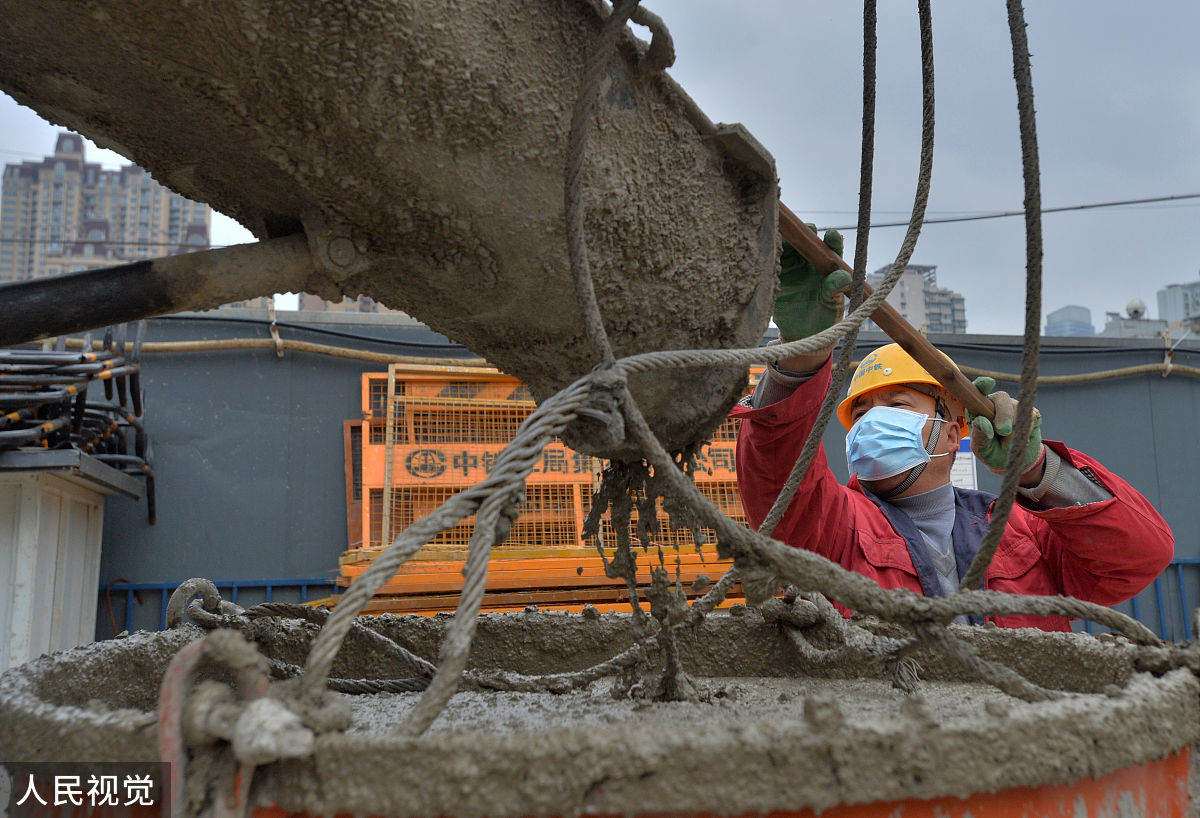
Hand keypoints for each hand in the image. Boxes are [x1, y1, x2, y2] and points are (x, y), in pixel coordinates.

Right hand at [774, 226, 851, 341]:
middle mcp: (810, 263)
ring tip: (782, 233)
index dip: (831, 239)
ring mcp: (792, 267)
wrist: (801, 335)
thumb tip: (843, 276)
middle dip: (805, 233)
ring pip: (787, 247)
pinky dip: (769, 252)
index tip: (830, 234)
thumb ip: (835, 290)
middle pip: (806, 242)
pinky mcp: (776, 275)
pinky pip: (772, 260)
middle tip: (805, 230)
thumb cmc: (823, 319)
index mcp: (827, 267)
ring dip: (785, 239)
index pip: (830, 248)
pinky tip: (766, 245)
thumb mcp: (831, 306)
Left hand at [966, 377, 1043, 476]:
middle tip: (1003, 432)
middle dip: (1004, 414)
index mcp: (978, 408)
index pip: (978, 390)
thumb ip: (980, 436)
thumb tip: (982, 421)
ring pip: (1017, 407)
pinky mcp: (1030, 412)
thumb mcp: (982, 449)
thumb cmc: (992, 452)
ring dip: (1013, 429)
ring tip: (1006, 443)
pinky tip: (1020, 439)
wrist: (1015, 460)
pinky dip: (1025, 430)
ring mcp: (1013, 406)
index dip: (983, 384)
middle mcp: (995, 403)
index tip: (988, 383)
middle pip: (1002, 397)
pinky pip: (1031, 415)